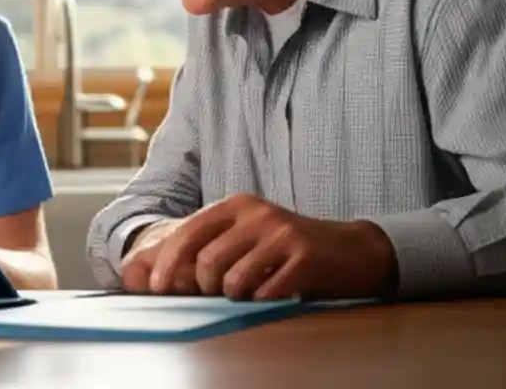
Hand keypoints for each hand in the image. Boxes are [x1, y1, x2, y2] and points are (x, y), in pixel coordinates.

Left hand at [120, 194, 396, 299]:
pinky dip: (262, 301)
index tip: (156, 287)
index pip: (189, 232)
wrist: (349, 250)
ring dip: (237, 296)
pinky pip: (264, 292)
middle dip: (206, 287)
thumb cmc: (287, 247)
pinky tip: (273, 292)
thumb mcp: (247, 234)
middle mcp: (256, 213)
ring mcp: (282, 233)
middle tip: (220, 293)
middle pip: (208, 262)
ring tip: (251, 290)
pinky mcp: (304, 257)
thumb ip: (210, 244)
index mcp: (237, 205)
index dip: (168, 262)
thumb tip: (160, 270)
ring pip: (233, 281)